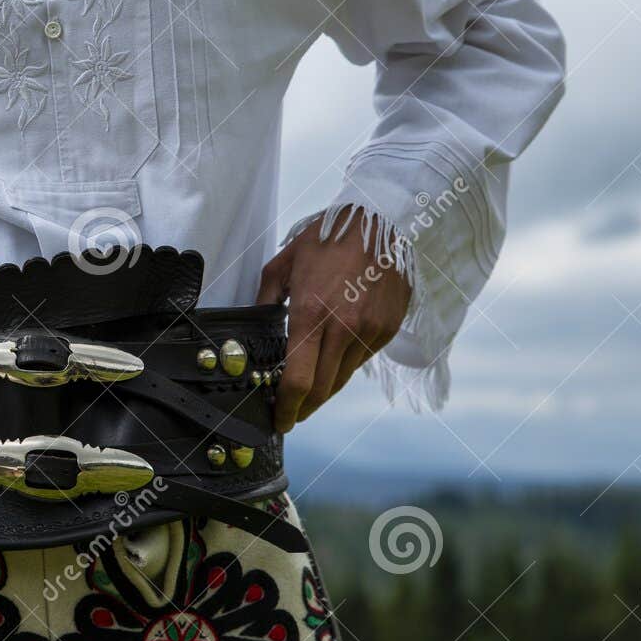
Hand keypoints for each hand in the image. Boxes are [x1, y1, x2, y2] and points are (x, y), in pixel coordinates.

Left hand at [256, 207, 412, 431]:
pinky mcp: (386, 329)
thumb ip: (264, 300)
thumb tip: (254, 327)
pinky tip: (332, 359)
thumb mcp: (283, 264)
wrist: (381, 220)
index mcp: (310, 313)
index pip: (298, 381)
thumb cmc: (327, 239)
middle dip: (302, 409)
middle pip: (321, 390)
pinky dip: (343, 366)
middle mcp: (343, 328)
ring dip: (323, 391)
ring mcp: (369, 331)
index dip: (286, 409)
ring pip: (342, 380)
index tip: (278, 420)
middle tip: (289, 414)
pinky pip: (360, 360)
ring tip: (307, 392)